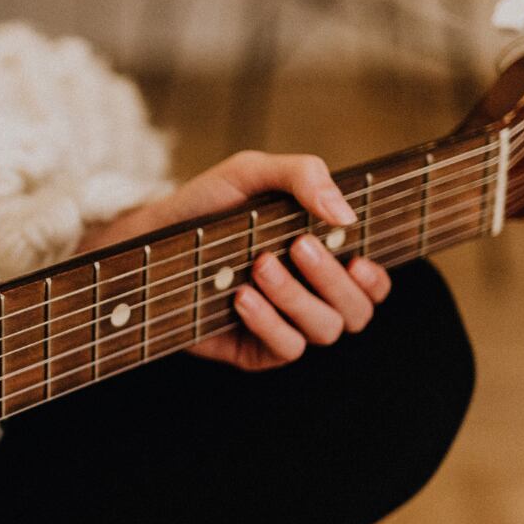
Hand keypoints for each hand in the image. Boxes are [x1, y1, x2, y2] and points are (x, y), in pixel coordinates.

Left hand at [83, 151, 390, 371]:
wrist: (147, 236)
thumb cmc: (206, 204)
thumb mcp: (251, 173)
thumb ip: (304, 176)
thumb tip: (345, 213)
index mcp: (322, 257)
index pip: (371, 282)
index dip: (376, 278)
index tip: (357, 257)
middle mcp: (310, 295)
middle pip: (357, 310)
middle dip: (332, 279)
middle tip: (297, 247)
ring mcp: (283, 323)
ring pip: (325, 330)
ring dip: (297, 298)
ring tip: (259, 266)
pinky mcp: (253, 348)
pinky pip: (288, 349)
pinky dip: (271, 323)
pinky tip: (242, 297)